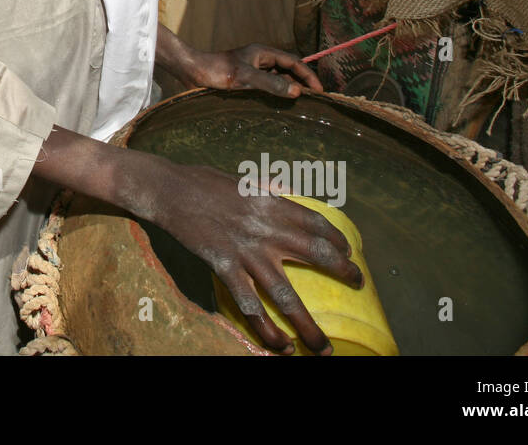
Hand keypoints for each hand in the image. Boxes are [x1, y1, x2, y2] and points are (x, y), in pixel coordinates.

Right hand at [153, 162, 362, 354]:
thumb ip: (267, 187)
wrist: (168, 189)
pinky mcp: (224, 267)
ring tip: (323, 347)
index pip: (316, 223)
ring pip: (285, 295)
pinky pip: (249, 304)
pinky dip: (265, 328)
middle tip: (359, 285)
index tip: (348, 251)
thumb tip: (286, 190)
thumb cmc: (202, 181)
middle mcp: (266, 228)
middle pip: (316, 255)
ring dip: (307, 324)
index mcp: (272, 203)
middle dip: (342, 272)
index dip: (337, 239)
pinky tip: (280, 345)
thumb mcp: (242, 179)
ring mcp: (246, 251)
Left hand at [182, 43, 322, 97]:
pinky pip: (266, 85)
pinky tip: (278, 105)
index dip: (308, 75)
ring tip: (300, 104)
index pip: (293, 62)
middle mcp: (259, 59)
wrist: (193, 72)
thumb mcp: (246, 77)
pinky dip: (275, 93)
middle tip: (313, 99)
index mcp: (263, 53)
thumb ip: (271, 84)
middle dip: (301, 82)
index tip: (319, 91)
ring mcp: (251, 69)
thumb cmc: (217, 71)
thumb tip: (297, 91)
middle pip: (287, 69)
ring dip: (288, 88)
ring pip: (277, 78)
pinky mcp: (243, 80)